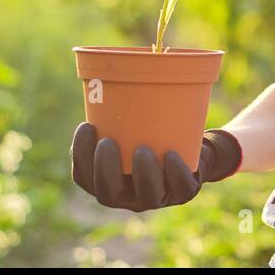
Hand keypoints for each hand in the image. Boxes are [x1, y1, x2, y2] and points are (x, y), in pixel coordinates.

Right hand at [70, 122, 241, 212]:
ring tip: (142, 149)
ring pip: (147, 196)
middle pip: (109, 194)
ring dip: (142, 173)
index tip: (87, 126)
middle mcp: (129, 195)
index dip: (81, 156)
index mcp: (109, 180)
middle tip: (108, 143)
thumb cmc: (152, 131)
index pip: (84, 177)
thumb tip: (105, 77)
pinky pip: (180, 188)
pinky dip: (175, 172)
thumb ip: (117, 112)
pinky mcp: (184, 192)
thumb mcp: (133, 122)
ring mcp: (157, 197)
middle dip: (106, 170)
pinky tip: (171, 155)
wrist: (193, 146)